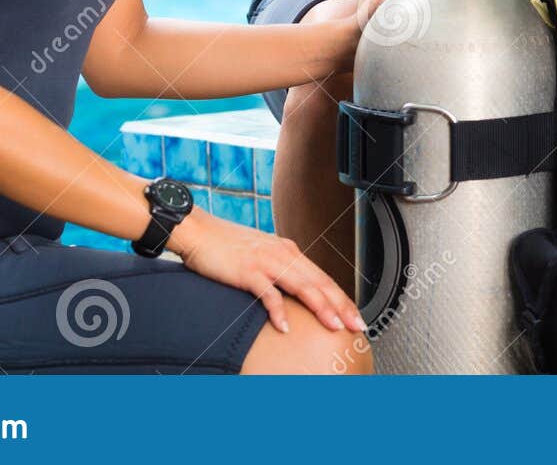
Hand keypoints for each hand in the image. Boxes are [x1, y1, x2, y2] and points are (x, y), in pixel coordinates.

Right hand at [168, 209, 364, 334]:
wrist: (199, 231)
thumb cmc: (226, 247)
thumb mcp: (261, 256)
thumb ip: (279, 271)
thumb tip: (294, 293)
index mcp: (289, 252)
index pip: (323, 278)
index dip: (342, 299)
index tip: (355, 317)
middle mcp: (284, 254)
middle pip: (320, 283)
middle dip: (342, 306)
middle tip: (357, 326)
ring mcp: (267, 262)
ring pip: (303, 286)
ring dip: (321, 308)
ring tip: (334, 326)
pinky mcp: (248, 271)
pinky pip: (268, 293)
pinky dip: (279, 311)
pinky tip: (286, 326)